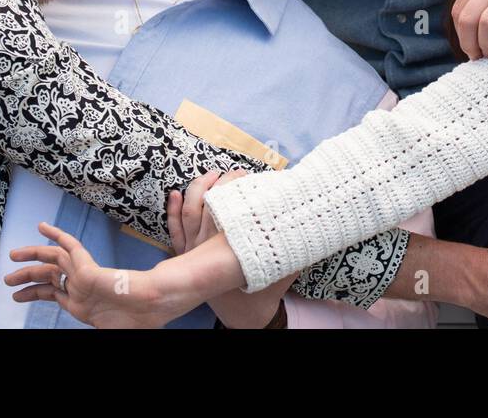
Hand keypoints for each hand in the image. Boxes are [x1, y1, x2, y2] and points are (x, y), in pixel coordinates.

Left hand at [7, 223, 196, 328]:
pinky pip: (69, 247)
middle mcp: (80, 286)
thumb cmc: (137, 320)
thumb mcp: (105, 328)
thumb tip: (97, 330)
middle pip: (47, 275)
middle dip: (25, 275)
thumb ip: (97, 325)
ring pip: (52, 260)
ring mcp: (83, 276)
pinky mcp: (87, 269)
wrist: (152, 308)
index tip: (20, 294)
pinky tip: (42, 227)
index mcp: (83, 302)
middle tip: (7, 279)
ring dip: (31, 257)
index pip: (54, 291)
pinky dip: (56, 236)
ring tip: (12, 257)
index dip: (35, 291)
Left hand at [165, 170, 286, 327]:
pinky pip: (174, 230)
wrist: (241, 315)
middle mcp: (209, 244)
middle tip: (237, 173)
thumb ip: (294, 251)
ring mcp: (194, 249)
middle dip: (222, 182)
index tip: (248, 176)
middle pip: (209, 204)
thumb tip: (314, 230)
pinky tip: (176, 193)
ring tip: (213, 174)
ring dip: (198, 188)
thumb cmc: (261, 291)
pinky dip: (172, 210)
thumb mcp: (281, 271)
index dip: (236, 187)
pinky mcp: (187, 254)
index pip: (228, 208)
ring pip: (190, 211)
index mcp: (231, 245)